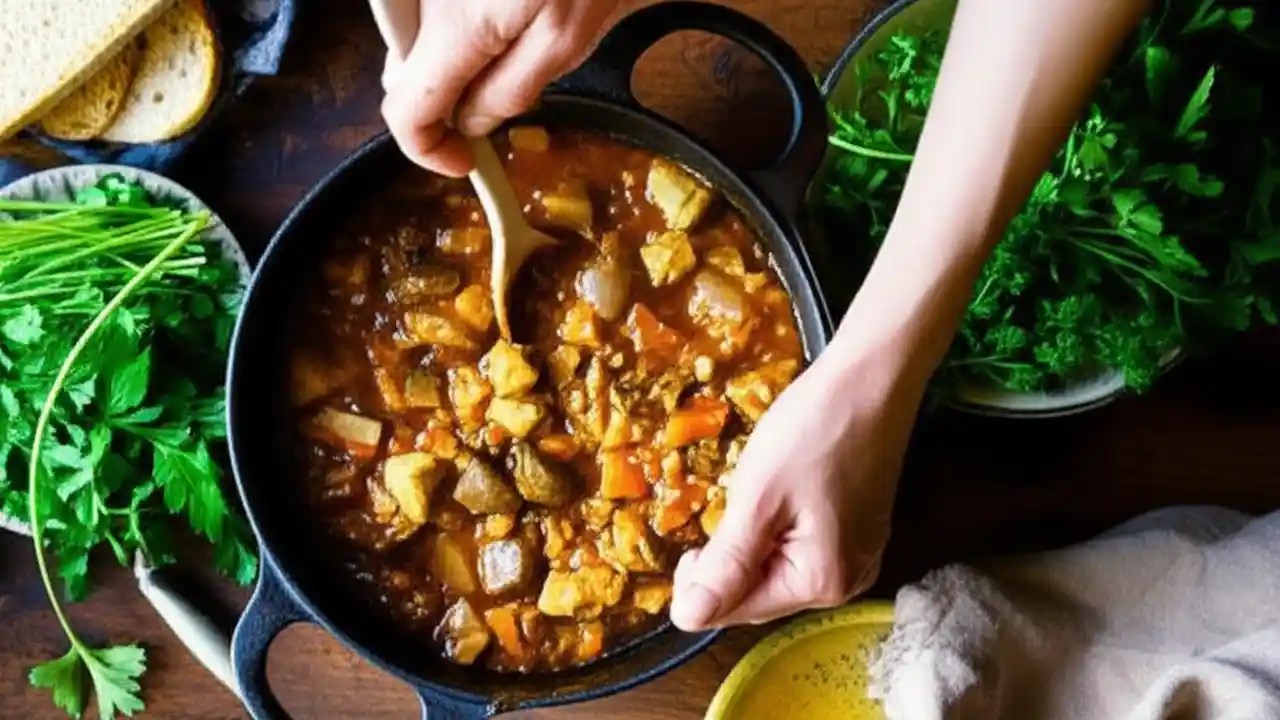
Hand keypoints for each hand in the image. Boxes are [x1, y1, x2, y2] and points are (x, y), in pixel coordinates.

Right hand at [380, 0, 631, 176]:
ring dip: (448, 53)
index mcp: (453, 29)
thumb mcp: (567, 37)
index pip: (405, 112)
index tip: (464, 160)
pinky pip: (424, 5)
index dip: (428, 149)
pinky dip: (451, 17)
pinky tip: (498, 5)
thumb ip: (510, 90)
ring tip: (510, 34)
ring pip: (414, 34)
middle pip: (404, 70)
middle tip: (496, 98)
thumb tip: (473, 124)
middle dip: (444, 95)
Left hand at [670, 344, 922, 629]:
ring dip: (749, 548)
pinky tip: (773, 501)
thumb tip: (687, 618)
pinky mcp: (858, 532)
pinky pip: (799, 551)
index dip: (701, 586)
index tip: (690, 544)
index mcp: (821, 581)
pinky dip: (774, 534)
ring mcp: (856, 557)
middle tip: (718, 513)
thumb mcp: (757, 499)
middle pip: (761, 594)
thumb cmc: (813, 432)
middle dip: (728, 566)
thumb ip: (725, 565)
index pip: (738, 611)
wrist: (870, 380)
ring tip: (747, 501)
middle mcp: (846, 582)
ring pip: (778, 572)